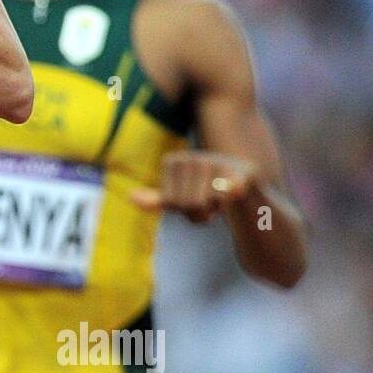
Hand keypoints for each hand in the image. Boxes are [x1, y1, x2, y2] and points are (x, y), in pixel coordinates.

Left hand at [130, 151, 257, 222]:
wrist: (242, 176)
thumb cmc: (204, 187)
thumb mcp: (177, 194)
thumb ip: (156, 199)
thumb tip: (130, 197)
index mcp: (173, 161)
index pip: (172, 203)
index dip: (185, 211)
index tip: (194, 197)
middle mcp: (193, 158)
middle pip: (189, 205)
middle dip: (201, 213)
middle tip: (211, 201)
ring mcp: (216, 162)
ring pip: (206, 204)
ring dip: (216, 209)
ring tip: (221, 196)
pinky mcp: (239, 171)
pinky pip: (228, 194)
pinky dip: (231, 197)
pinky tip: (236, 193)